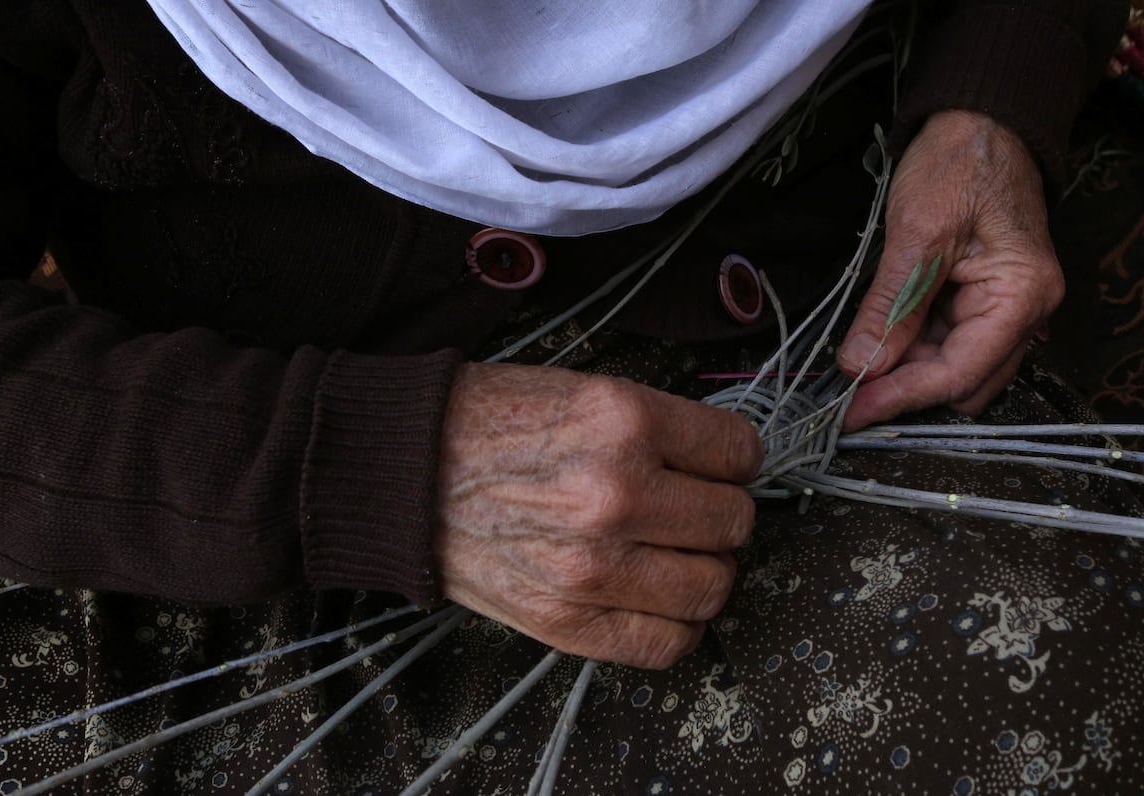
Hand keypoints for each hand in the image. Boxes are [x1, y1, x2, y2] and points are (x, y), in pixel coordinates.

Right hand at [434, 362, 762, 668]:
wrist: (405, 473)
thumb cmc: (489, 424)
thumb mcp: (585, 391)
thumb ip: (661, 427)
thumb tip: (726, 464)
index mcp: (623, 421)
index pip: (738, 453)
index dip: (734, 459)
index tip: (719, 466)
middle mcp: (615, 494)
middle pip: (733, 522)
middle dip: (720, 512)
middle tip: (691, 507)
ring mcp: (592, 566)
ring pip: (712, 586)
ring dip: (704, 570)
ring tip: (675, 553)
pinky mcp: (566, 620)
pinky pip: (667, 643)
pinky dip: (677, 625)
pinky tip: (657, 598)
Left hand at [837, 110, 1064, 430]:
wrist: (980, 120)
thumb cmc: (957, 164)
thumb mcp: (916, 235)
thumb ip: (890, 307)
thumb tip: (859, 368)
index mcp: (1021, 297)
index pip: (958, 374)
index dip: (902, 398)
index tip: (851, 414)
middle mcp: (1026, 314)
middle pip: (964, 384)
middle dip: (907, 391)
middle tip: (847, 395)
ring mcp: (1007, 309)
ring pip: (954, 369)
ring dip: (907, 373)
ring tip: (855, 367)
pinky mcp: (983, 301)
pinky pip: (948, 344)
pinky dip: (912, 351)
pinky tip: (877, 344)